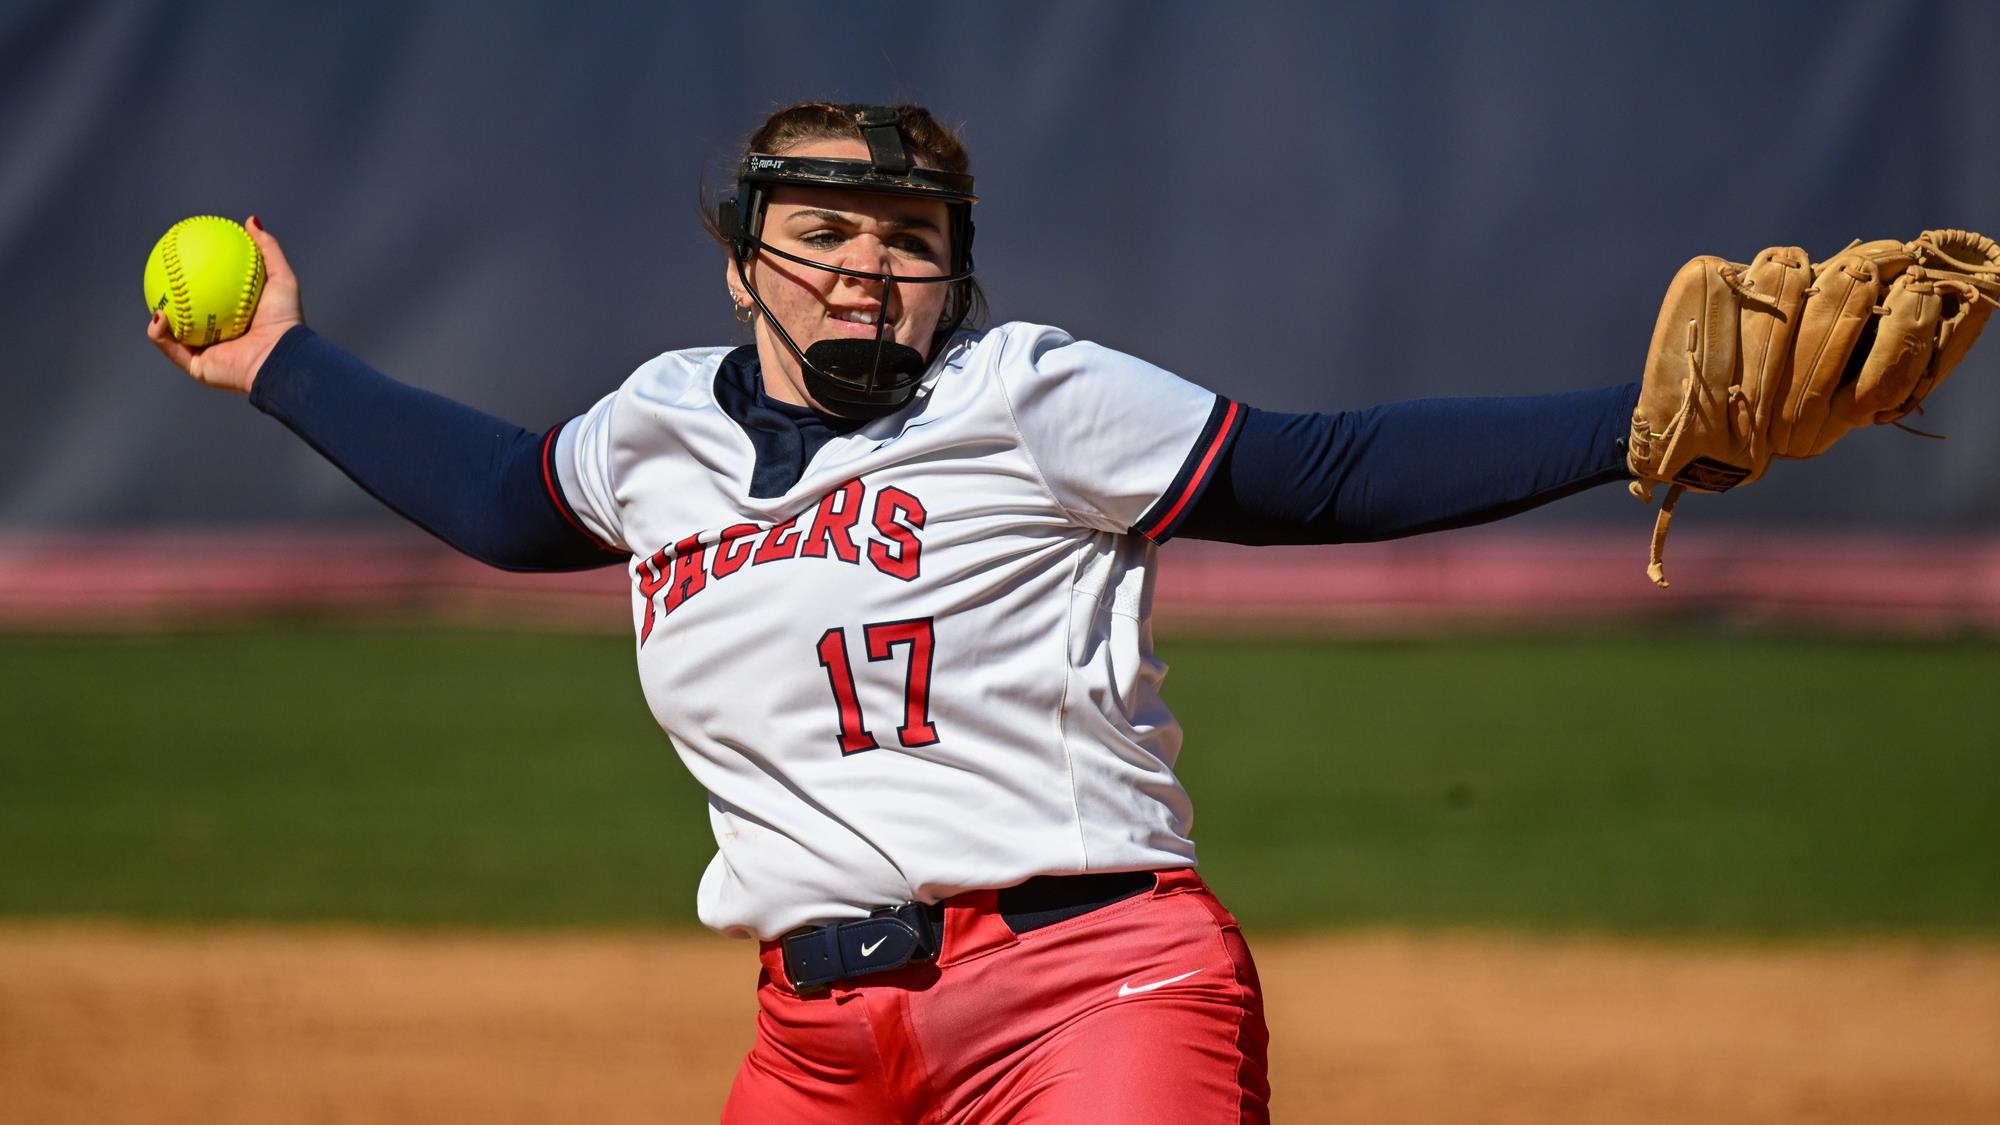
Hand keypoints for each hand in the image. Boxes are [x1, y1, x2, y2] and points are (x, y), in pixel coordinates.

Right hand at [146, 215, 303, 394]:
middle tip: (159, 281)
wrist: (281, 357)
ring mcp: (208, 354)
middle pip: (188, 316)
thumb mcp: (281, 278)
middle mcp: (221, 337)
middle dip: (170, 301)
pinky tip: (158, 317)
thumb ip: (267, 249)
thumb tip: (250, 220)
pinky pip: (173, 350)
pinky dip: (160, 335)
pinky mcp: (200, 369)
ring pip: (173, 335)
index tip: (182, 261)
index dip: (195, 281)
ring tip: (153, 300)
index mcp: (236, 318)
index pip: (210, 296)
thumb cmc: (285, 319)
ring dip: (158, 320)